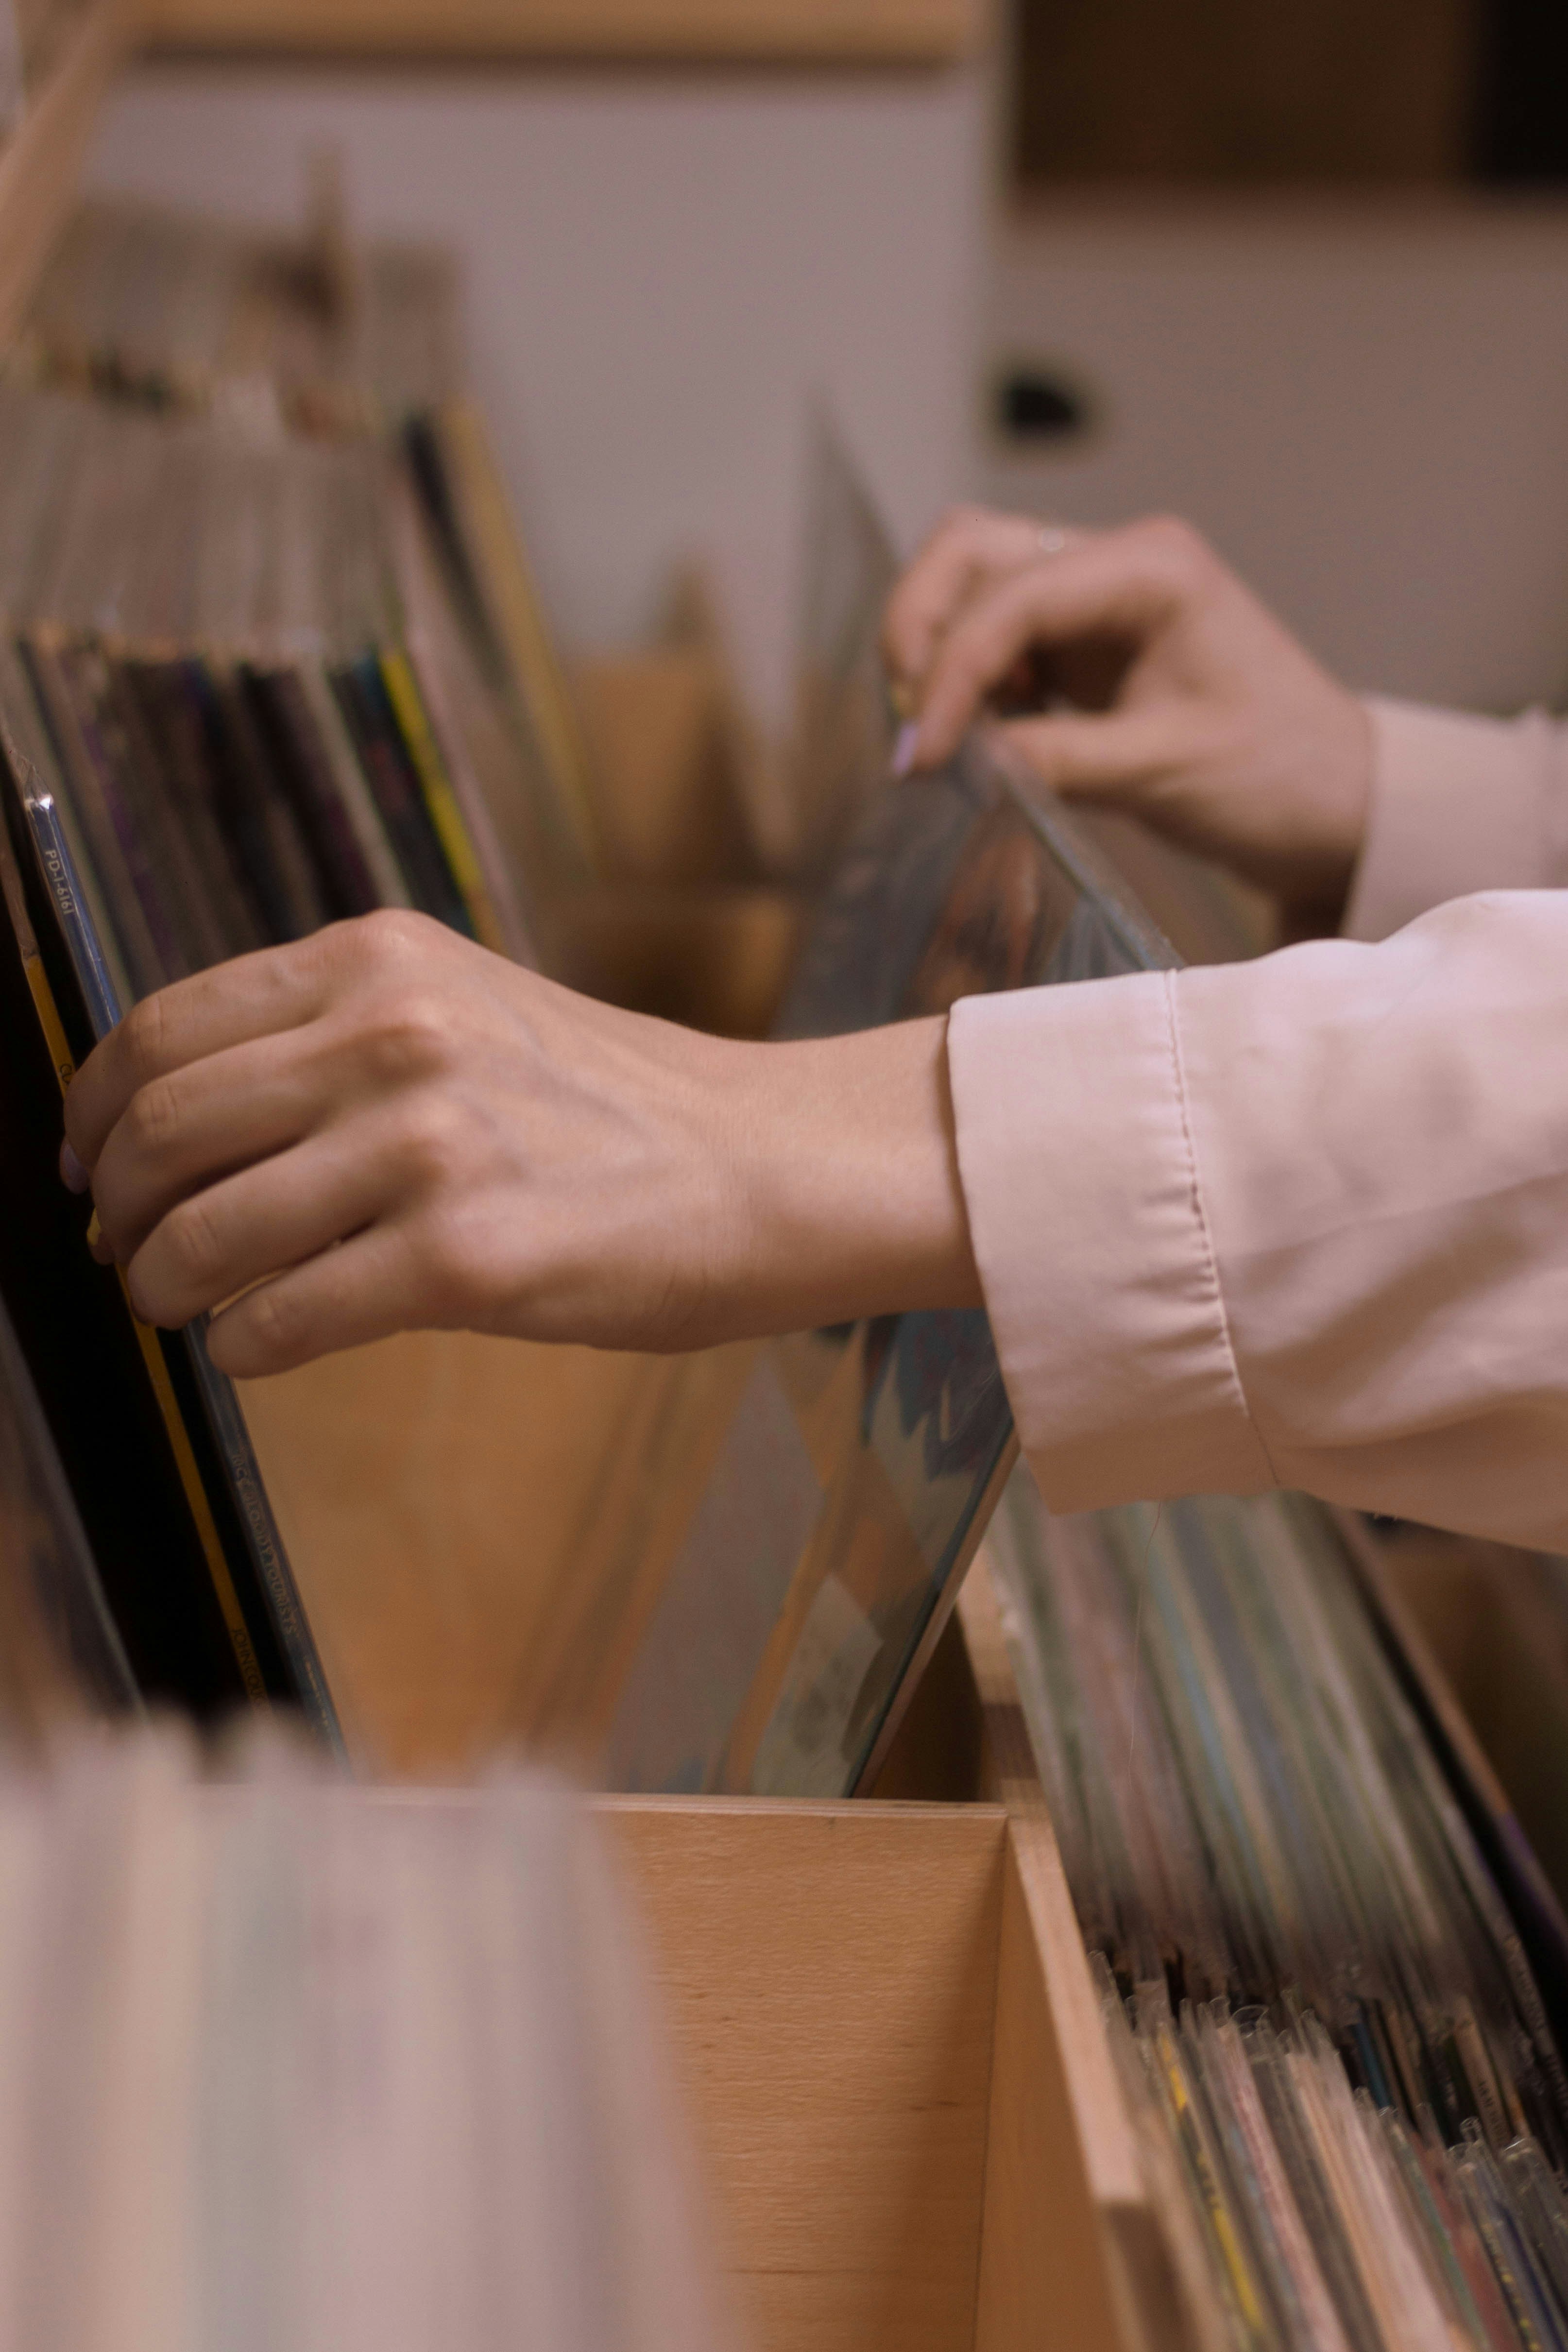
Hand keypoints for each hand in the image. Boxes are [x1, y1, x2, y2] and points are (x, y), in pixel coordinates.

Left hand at [60, 911, 978, 1376]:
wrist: (761, 1166)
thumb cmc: (616, 1104)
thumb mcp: (468, 1006)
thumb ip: (340, 1032)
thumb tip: (191, 1114)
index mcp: (380, 958)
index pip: (165, 1028)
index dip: (94, 1107)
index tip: (88, 1160)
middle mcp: (390, 1034)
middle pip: (161, 1129)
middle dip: (117, 1208)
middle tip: (123, 1252)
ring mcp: (426, 1146)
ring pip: (204, 1233)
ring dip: (163, 1286)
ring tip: (177, 1307)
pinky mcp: (463, 1259)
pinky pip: (282, 1319)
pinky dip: (243, 1346)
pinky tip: (258, 1347)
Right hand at [882, 507, 1372, 914]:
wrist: (1336, 803)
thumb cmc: (1277, 776)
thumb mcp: (1161, 772)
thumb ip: (1050, 759)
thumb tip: (949, 761)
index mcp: (1152, 568)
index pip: (1011, 596)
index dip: (950, 672)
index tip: (920, 754)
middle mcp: (1117, 560)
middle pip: (969, 552)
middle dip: (920, 632)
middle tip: (908, 726)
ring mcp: (1097, 595)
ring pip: (970, 583)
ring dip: (935, 650)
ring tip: (940, 736)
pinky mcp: (1084, 639)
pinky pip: (994, 634)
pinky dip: (966, 677)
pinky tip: (980, 735)